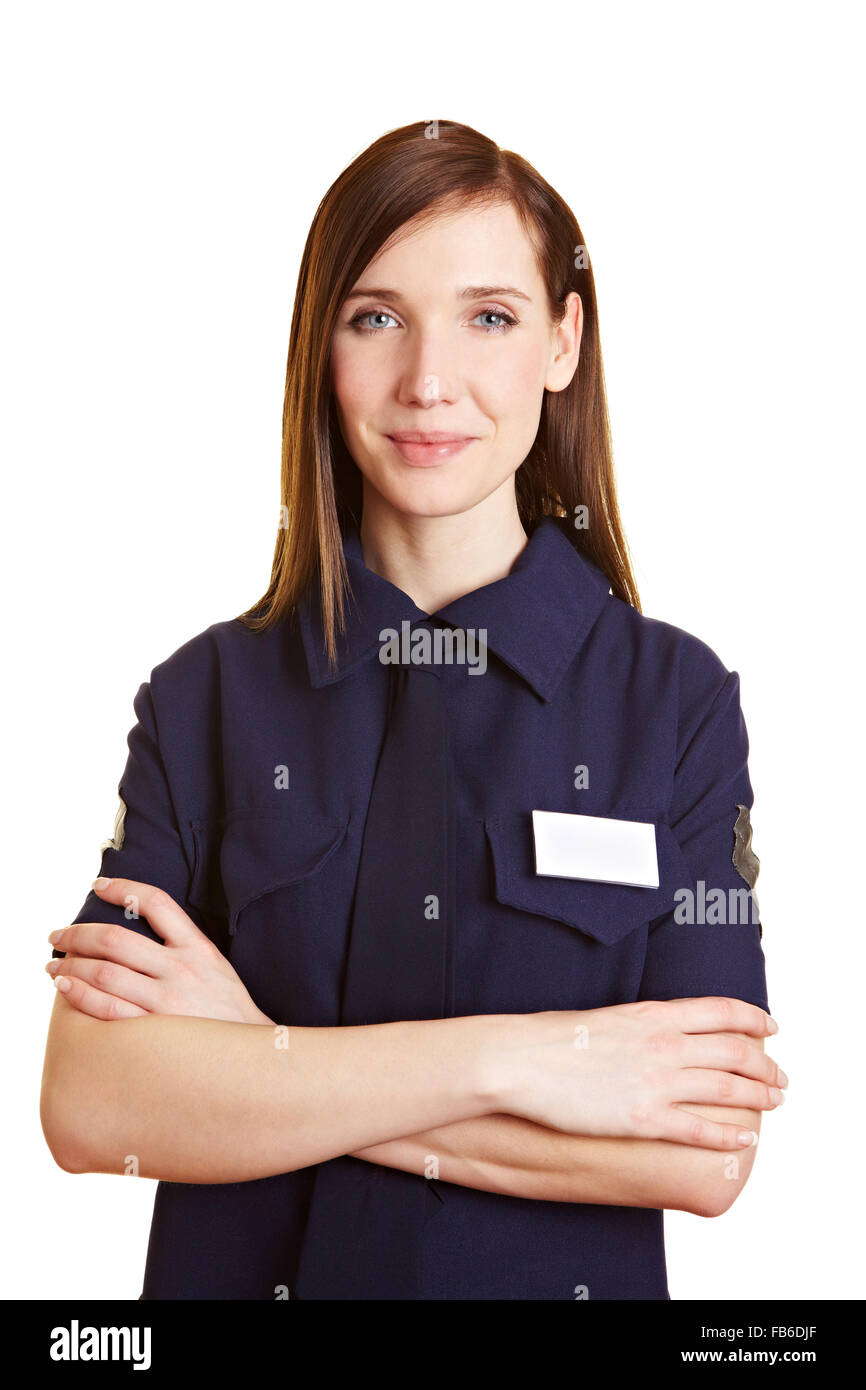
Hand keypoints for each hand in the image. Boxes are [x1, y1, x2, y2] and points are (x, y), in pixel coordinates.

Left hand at [46, 877, 274, 1025]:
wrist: (253, 1058)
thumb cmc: (228, 1013)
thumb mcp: (216, 967)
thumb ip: (184, 948)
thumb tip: (139, 929)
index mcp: (198, 948)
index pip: (157, 903)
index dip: (123, 888)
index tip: (98, 885)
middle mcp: (182, 969)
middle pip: (117, 939)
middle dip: (78, 934)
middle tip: (58, 935)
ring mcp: (168, 1001)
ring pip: (106, 973)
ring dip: (72, 964)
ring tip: (54, 964)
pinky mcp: (156, 1032)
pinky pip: (108, 1009)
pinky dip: (81, 995)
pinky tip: (65, 987)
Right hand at [486, 997, 785, 1149]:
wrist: (520, 1061)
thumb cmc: (553, 1038)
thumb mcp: (609, 1017)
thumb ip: (643, 1024)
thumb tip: (663, 1030)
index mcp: (654, 1014)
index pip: (723, 1012)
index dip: (755, 1019)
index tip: (771, 1028)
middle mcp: (664, 1045)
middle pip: (735, 1052)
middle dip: (765, 1065)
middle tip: (780, 1076)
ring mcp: (656, 1082)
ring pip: (727, 1089)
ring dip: (759, 1096)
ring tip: (775, 1102)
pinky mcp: (643, 1119)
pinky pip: (699, 1129)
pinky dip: (730, 1134)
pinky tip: (746, 1137)